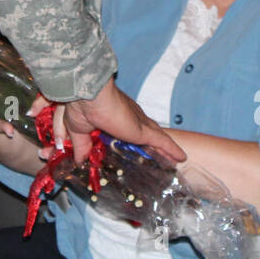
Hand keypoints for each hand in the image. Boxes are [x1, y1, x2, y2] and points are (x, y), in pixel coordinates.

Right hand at [57, 79, 186, 166]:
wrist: (89, 97)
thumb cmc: (81, 108)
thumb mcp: (78, 132)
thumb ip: (82, 146)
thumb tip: (79, 161)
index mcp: (113, 118)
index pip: (127, 131)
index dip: (133, 141)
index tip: (137, 151)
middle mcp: (130, 119)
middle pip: (146, 134)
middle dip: (153, 146)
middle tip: (161, 158)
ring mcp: (139, 124)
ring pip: (157, 139)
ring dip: (165, 150)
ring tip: (173, 160)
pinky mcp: (145, 131)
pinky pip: (163, 142)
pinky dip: (172, 150)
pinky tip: (181, 158)